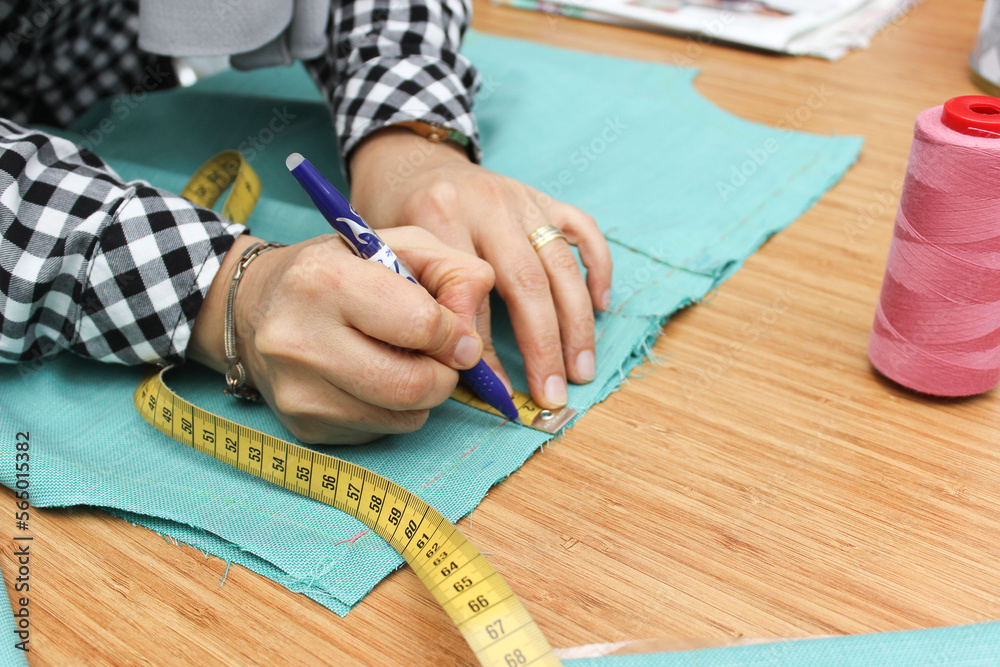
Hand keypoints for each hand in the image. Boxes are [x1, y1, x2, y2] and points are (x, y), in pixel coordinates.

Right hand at [188, 227, 494, 443]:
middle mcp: (300, 338)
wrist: (255, 305)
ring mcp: (298, 389)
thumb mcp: (400, 246)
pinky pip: (379, 431)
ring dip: (422, 395)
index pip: (421, 325)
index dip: (452, 332)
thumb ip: (454, 274)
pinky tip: (370, 381)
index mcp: (324, 279)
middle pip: (414, 385)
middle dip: (444, 375)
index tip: (452, 331)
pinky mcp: (303, 425)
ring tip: (401, 361)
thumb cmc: (341, 269)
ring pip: (403, 417)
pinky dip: (392, 411)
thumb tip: (472, 342)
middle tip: (439, 358)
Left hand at [349, 128, 613, 409]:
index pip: (471, 297)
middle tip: (554, 393)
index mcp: (440, 217)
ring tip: (581, 368)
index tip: (501, 395)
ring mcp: (520, 199)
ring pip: (560, 264)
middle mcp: (486, 205)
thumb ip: (423, 300)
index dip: (487, 352)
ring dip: (577, 323)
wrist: (409, 158)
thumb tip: (463, 372)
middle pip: (526, 283)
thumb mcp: (392, 253)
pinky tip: (600, 306)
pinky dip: (598, 267)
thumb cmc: (394, 215)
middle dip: (545, 346)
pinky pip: (581, 229)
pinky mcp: (541, 196)